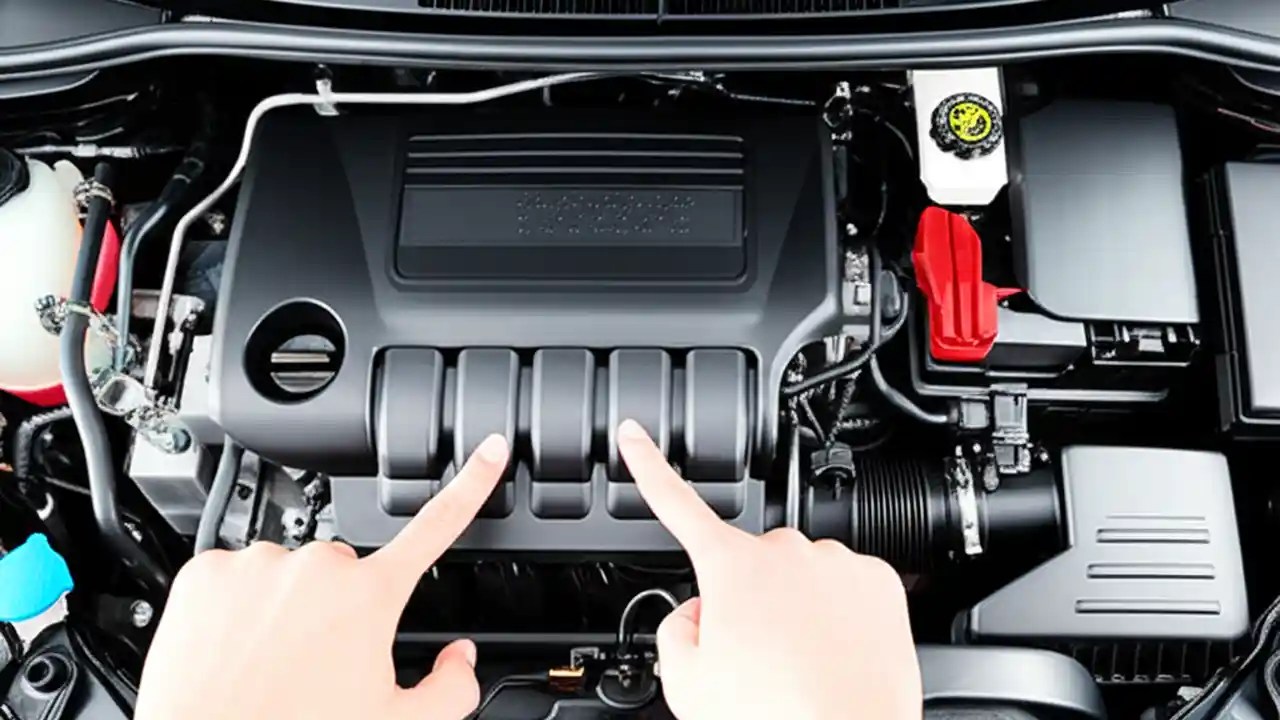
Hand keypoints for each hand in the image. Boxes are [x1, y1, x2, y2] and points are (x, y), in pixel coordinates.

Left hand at [134, 434, 510, 719]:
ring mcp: (258, 563)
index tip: (489, 449)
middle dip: (342, 604)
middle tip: (322, 660)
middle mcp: (317, 566)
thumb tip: (460, 659)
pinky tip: (235, 650)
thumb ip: (449, 689)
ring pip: (289, 573)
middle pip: (346, 570)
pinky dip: (237, 607)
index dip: (471, 483)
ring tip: (270, 661)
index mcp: (370, 596)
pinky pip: (236, 577)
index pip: (438, 525)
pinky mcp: (206, 571)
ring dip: (286, 606)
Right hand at [617, 420, 921, 719]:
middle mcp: (784, 551)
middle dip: (746, 593)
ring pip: (801, 573)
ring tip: (801, 661)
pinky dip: (839, 612)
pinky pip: (845, 585)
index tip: (634, 433)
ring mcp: (835, 561)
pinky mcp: (877, 579)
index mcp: (730, 567)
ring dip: (796, 604)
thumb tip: (698, 610)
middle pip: (748, 561)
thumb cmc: (774, 717)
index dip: (647, 464)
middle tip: (754, 652)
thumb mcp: (687, 682)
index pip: (676, 503)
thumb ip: (676, 628)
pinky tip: (833, 651)